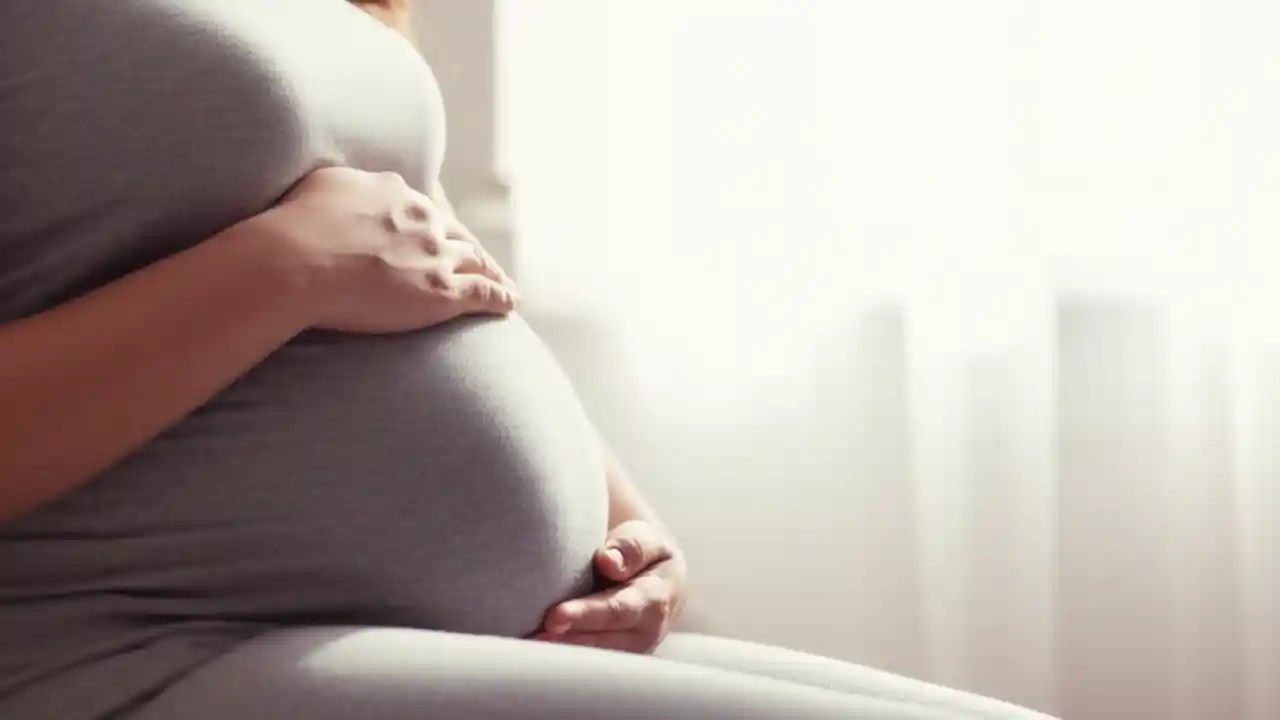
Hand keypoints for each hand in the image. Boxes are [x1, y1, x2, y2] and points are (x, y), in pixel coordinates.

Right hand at [260, 166, 518, 333]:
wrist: (298, 261)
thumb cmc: (295, 227)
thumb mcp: (320, 188)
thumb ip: (344, 188)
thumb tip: (347, 190)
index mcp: (396, 193)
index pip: (424, 208)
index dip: (434, 223)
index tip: (438, 232)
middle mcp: (424, 219)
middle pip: (456, 234)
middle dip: (469, 247)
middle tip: (480, 260)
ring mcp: (436, 255)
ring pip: (476, 261)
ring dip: (492, 272)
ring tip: (502, 284)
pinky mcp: (443, 291)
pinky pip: (484, 294)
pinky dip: (501, 298)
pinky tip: (512, 304)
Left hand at [531, 520, 687, 653]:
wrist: (655, 576)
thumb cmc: (644, 553)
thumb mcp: (646, 539)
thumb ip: (632, 547)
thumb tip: (609, 561)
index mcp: (656, 598)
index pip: (620, 609)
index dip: (588, 615)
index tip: (556, 616)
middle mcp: (646, 633)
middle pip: (605, 642)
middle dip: (569, 642)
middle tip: (535, 639)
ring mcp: (629, 652)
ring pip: (596, 661)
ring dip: (562, 655)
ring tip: (530, 649)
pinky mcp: (612, 660)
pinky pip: (587, 666)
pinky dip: (562, 660)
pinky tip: (536, 653)